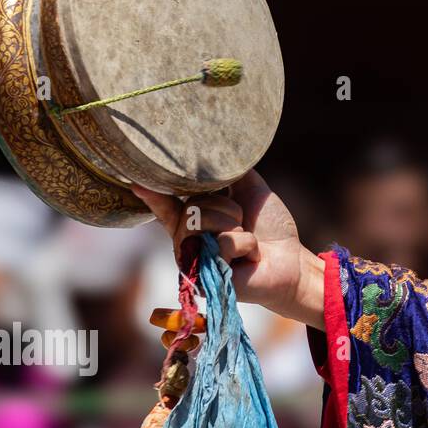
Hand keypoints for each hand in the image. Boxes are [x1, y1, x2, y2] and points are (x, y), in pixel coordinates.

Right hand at [132, 170, 325, 329]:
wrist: (291, 259)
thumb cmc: (271, 228)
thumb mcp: (252, 192)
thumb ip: (233, 174)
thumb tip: (220, 150)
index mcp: (195, 221)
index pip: (167, 206)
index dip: (153, 194)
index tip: (136, 181)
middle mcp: (187, 240)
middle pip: (192, 206)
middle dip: (225, 208)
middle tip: (242, 222)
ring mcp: (194, 260)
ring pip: (203, 221)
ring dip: (236, 225)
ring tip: (246, 237)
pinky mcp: (206, 277)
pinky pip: (225, 242)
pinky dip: (247, 244)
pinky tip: (251, 257)